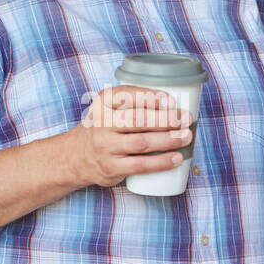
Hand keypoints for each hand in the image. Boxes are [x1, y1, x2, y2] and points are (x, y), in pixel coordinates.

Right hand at [69, 85, 192, 187]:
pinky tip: (176, 158)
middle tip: (186, 118)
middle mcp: (102, 123)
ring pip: (141, 142)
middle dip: (165, 118)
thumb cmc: (104, 128)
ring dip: (168, 139)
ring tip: (186, 136)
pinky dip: (161, 162)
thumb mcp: (109, 108)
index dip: (150, 97)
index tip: (171, 100)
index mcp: (103, 103)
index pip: (126, 95)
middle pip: (137, 119)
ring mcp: (106, 147)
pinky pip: (140, 165)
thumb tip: (176, 104)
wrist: (77, 156)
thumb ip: (133, 102)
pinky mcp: (111, 167)